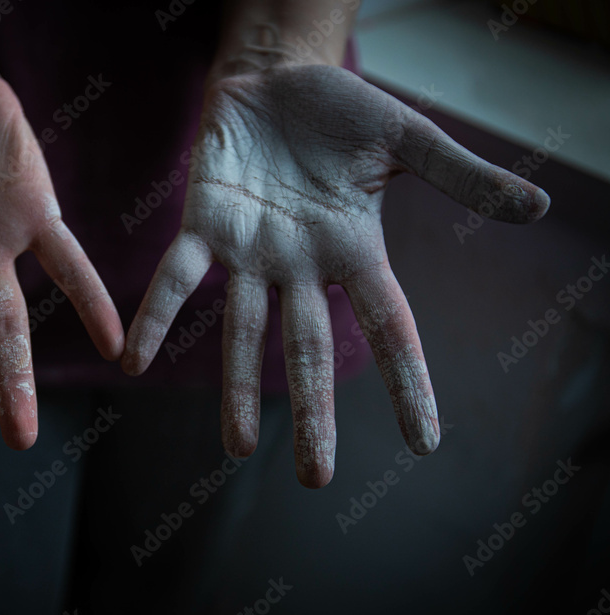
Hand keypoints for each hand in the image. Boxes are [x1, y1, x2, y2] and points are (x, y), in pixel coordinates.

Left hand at [122, 63, 548, 486]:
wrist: (275, 77)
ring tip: (235, 449)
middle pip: (309, 349)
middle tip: (316, 477)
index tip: (424, 442)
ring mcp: (250, 252)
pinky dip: (157, 317)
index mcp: (354, 251)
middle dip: (311, 412)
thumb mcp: (407, 140)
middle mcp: (300, 266)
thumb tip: (539, 207)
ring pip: (243, 330)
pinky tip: (136, 361)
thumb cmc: (339, 111)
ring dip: (236, 388)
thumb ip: (461, 175)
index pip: (390, 327)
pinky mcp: (204, 225)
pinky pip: (177, 278)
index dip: (406, 382)